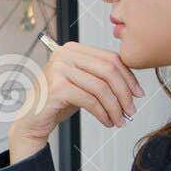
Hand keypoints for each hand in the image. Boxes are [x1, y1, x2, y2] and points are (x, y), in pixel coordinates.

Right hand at [10, 41, 144, 161]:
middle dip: (125, 93)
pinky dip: (103, 113)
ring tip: (120, 120)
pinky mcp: (57, 87)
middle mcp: (65, 54)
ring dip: (115, 107)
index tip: (138, 94)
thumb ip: (101, 77)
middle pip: (108, 71)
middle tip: (131, 111)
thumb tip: (134, 86)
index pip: (110, 58)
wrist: (32, 120)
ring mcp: (59, 69)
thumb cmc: (59, 102)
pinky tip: (107, 122)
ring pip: (101, 88)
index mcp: (73, 49)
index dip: (129, 77)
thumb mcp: (83, 84)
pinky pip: (90, 101)